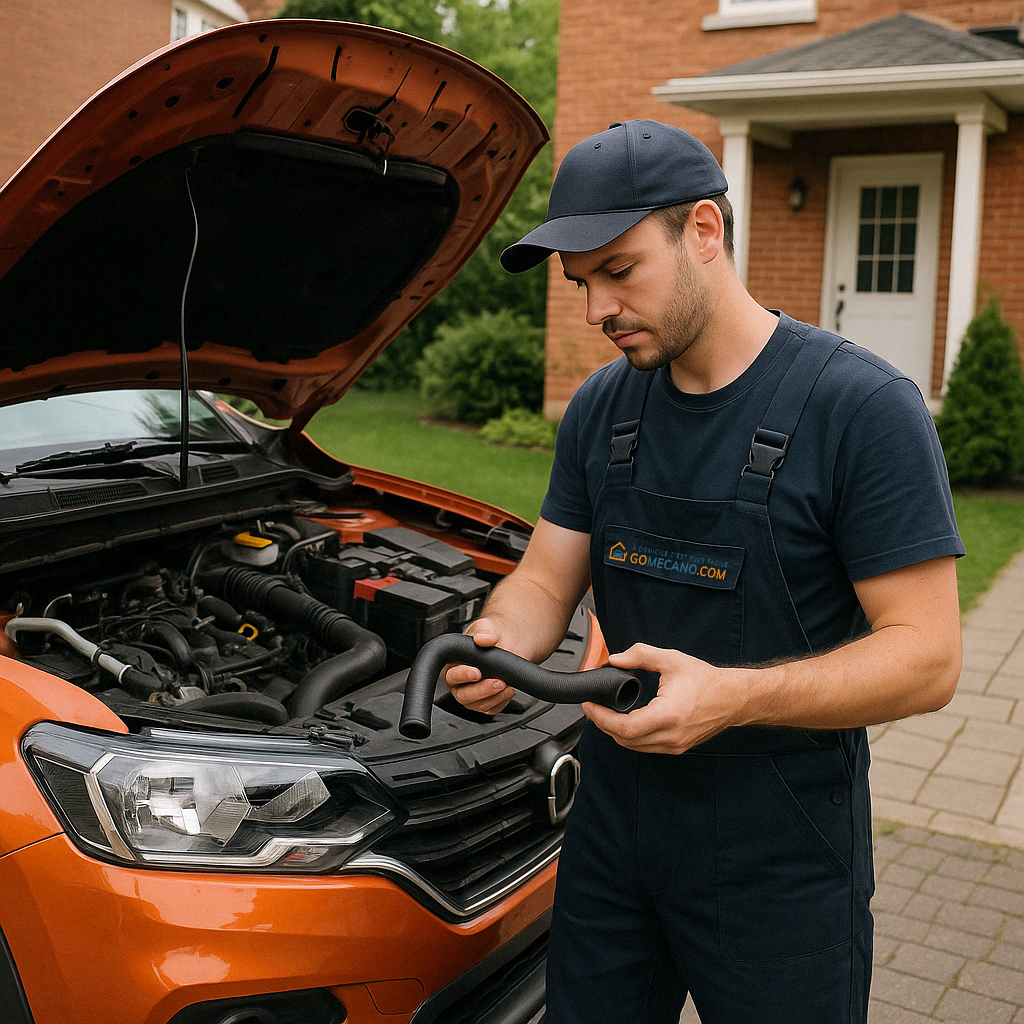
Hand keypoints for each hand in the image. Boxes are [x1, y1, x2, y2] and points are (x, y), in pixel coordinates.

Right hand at [443, 618, 515, 714]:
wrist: (508, 642)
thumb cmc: (491, 636)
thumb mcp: (487, 627)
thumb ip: (485, 632)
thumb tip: (483, 639)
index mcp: (454, 664)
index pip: (451, 675)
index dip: (462, 675)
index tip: (476, 672)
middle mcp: (461, 682)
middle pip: (463, 695)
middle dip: (481, 691)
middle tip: (497, 682)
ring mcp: (473, 693)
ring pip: (477, 705)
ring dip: (493, 697)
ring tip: (506, 685)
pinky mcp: (487, 701)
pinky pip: (490, 709)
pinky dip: (500, 702)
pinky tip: (508, 691)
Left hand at [582, 643, 742, 753]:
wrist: (734, 698)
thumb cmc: (706, 680)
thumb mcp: (671, 659)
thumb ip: (640, 655)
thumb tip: (615, 659)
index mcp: (668, 715)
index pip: (624, 727)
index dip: (600, 717)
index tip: (589, 703)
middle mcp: (671, 736)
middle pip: (624, 740)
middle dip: (602, 723)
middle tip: (592, 706)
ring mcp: (675, 745)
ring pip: (633, 746)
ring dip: (614, 732)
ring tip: (604, 713)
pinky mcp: (677, 748)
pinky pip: (645, 747)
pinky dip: (630, 736)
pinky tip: (624, 721)